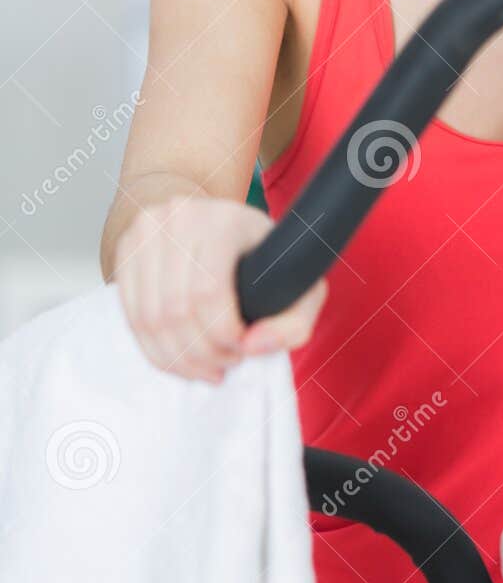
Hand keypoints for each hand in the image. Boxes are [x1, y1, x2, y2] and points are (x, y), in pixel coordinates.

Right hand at [114, 193, 327, 382]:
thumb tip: (252, 347)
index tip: (242, 349)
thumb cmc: (257, 250)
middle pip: (176, 310)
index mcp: (223, 220)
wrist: (214, 217)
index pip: (209, 291)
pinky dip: (155, 349)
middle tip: (224, 364)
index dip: (223, 335)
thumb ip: (293, 321)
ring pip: (149, 318)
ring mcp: (146, 232)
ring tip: (205, 366)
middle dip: (201, 352)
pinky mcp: (126, 250)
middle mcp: (179, 218)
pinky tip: (181, 357)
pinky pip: (132, 316)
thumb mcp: (296, 278)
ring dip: (178, 357)